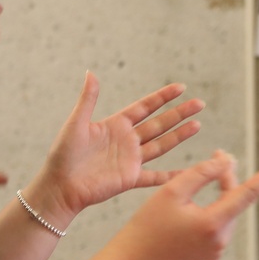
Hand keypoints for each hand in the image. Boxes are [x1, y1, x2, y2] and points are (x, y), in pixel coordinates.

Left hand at [29, 75, 205, 222]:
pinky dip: (171, 175)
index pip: (145, 107)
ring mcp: (131, 160)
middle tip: (199, 103)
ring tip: (197, 125)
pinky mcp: (130, 178)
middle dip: (179, 113)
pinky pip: (155, 177)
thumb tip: (90, 73)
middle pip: (159, 123)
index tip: (180, 88)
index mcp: (115, 125)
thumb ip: (88, 100)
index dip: (162, 98)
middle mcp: (127, 140)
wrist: (59, 186)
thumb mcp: (76, 123)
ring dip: (180, 135)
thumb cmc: (63, 155)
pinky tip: (188, 172)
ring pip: (162, 145)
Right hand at [108, 151, 258, 259]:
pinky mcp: (211, 256)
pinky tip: (190, 209)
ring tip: (197, 183)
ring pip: (226, 213)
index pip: (247, 193)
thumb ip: (202, 173)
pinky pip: (218, 227)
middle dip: (226, 177)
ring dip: (219, 195)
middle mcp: (220, 240)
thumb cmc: (148, 224)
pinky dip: (211, 212)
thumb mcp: (172, 191)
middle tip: (217, 155)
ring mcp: (217, 251)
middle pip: (234, 200)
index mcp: (213, 223)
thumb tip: (227, 162)